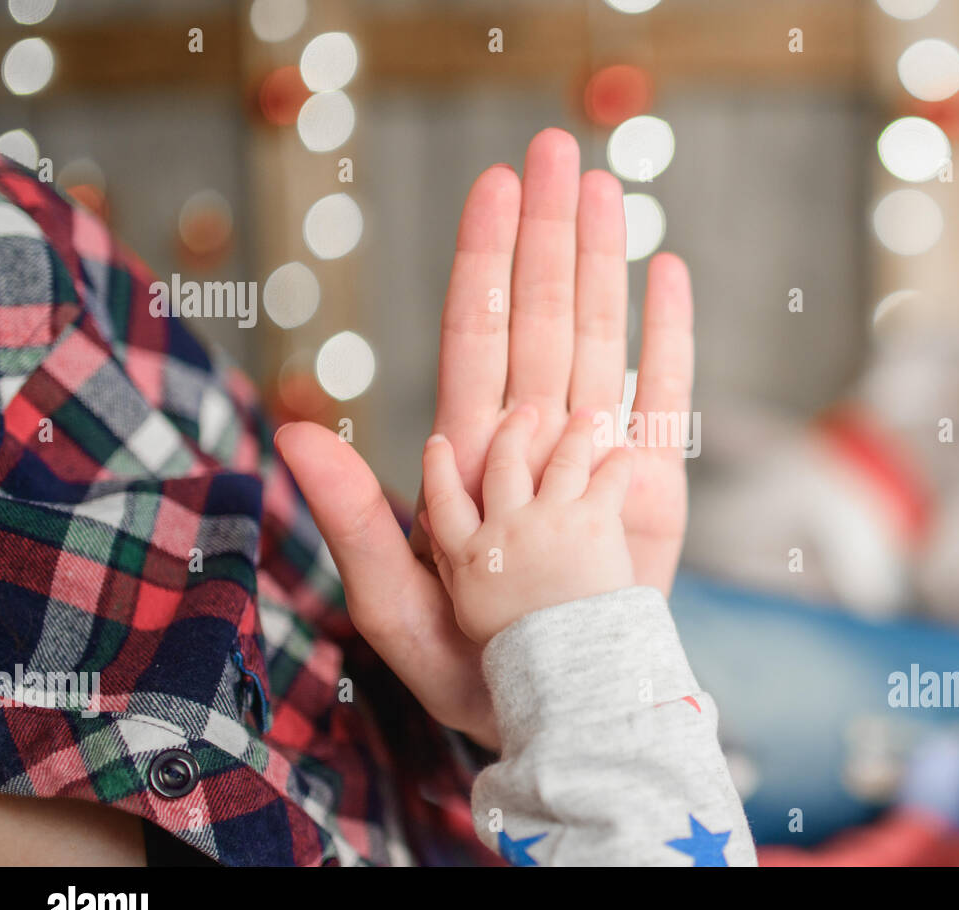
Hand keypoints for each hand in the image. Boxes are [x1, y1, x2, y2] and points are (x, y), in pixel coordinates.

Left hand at [276, 129, 693, 748]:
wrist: (554, 711)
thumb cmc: (466, 668)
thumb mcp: (392, 597)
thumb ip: (354, 514)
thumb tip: (291, 431)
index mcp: (472, 452)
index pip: (479, 334)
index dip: (486, 260)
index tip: (494, 188)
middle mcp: (535, 437)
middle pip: (544, 315)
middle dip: (549, 233)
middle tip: (558, 150)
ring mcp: (595, 454)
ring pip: (601, 337)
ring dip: (605, 262)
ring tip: (608, 189)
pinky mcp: (648, 483)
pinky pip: (662, 393)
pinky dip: (666, 335)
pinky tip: (667, 275)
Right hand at [422, 406, 634, 642]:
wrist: (564, 669)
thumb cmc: (513, 655)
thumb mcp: (451, 611)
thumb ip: (437, 560)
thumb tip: (422, 520)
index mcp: (469, 554)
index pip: (444, 498)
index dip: (438, 467)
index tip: (437, 441)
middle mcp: (506, 528)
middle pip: (503, 466)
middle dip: (513, 433)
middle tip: (524, 412)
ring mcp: (550, 521)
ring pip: (560, 462)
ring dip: (575, 435)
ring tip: (588, 417)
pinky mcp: (593, 522)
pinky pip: (608, 480)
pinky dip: (619, 464)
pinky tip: (627, 452)